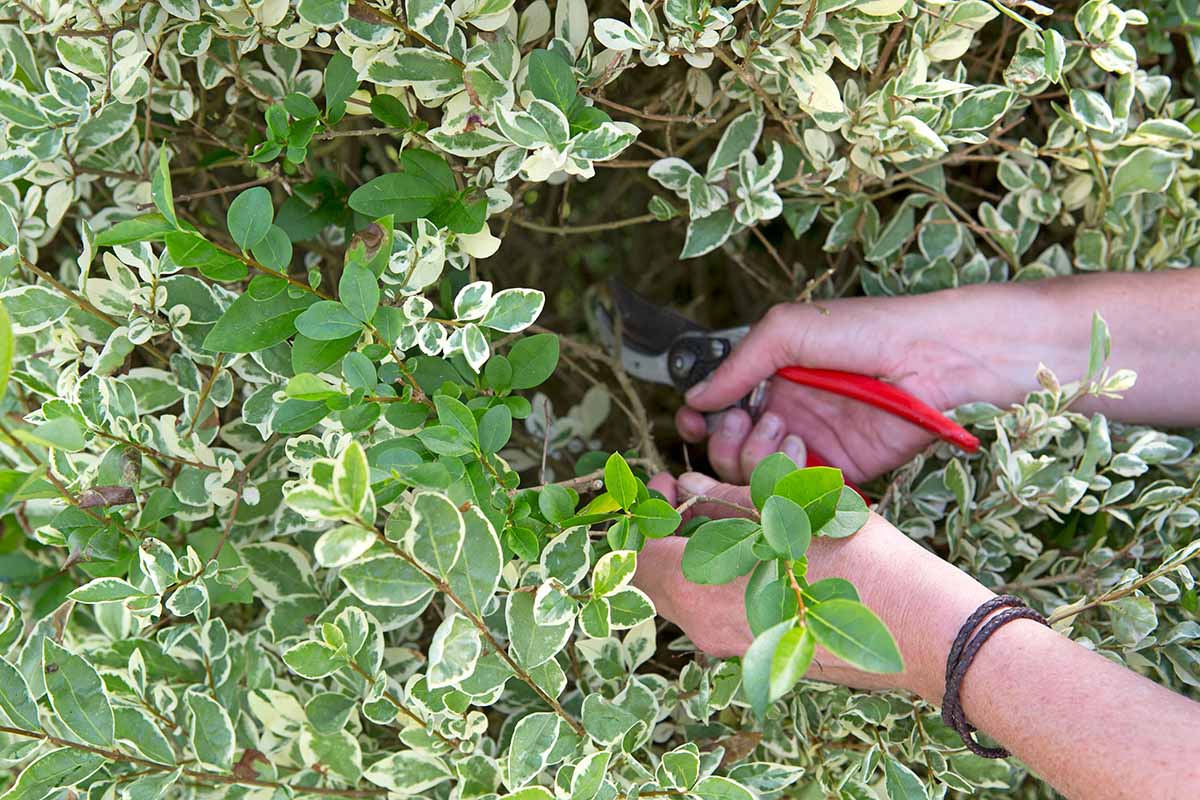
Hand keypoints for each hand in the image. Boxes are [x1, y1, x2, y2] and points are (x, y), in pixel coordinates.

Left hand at [636, 472, 995, 701]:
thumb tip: (686, 486)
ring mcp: (732, 646)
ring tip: (725, 518)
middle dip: (662, 535)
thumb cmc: (854, 560)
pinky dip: (719, 580)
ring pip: (686, 598)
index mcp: (700, 587)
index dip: (643, 515)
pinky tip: (754, 551)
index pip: (637, 554)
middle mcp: (705, 626)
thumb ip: (724, 499)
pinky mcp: (761, 653)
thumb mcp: (784, 512)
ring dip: (691, 557)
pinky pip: (718, 614)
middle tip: (686, 497)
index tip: (664, 487)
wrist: (916, 626)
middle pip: (655, 580)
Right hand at [676, 290, 1051, 482]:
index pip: (718, 408)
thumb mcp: (789, 329)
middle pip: (728, 449)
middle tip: (745, 419)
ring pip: (754, 475)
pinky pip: (793, 492)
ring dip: (754, 455)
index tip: (691, 420)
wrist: (932, 359)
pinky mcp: (836, 472)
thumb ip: (738, 363)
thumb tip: (694, 395)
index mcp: (771, 377)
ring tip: (782, 428)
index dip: (698, 418)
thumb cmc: (865, 330)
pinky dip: (781, 480)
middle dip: (724, 439)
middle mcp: (785, 413)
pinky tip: (796, 450)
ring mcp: (809, 445)